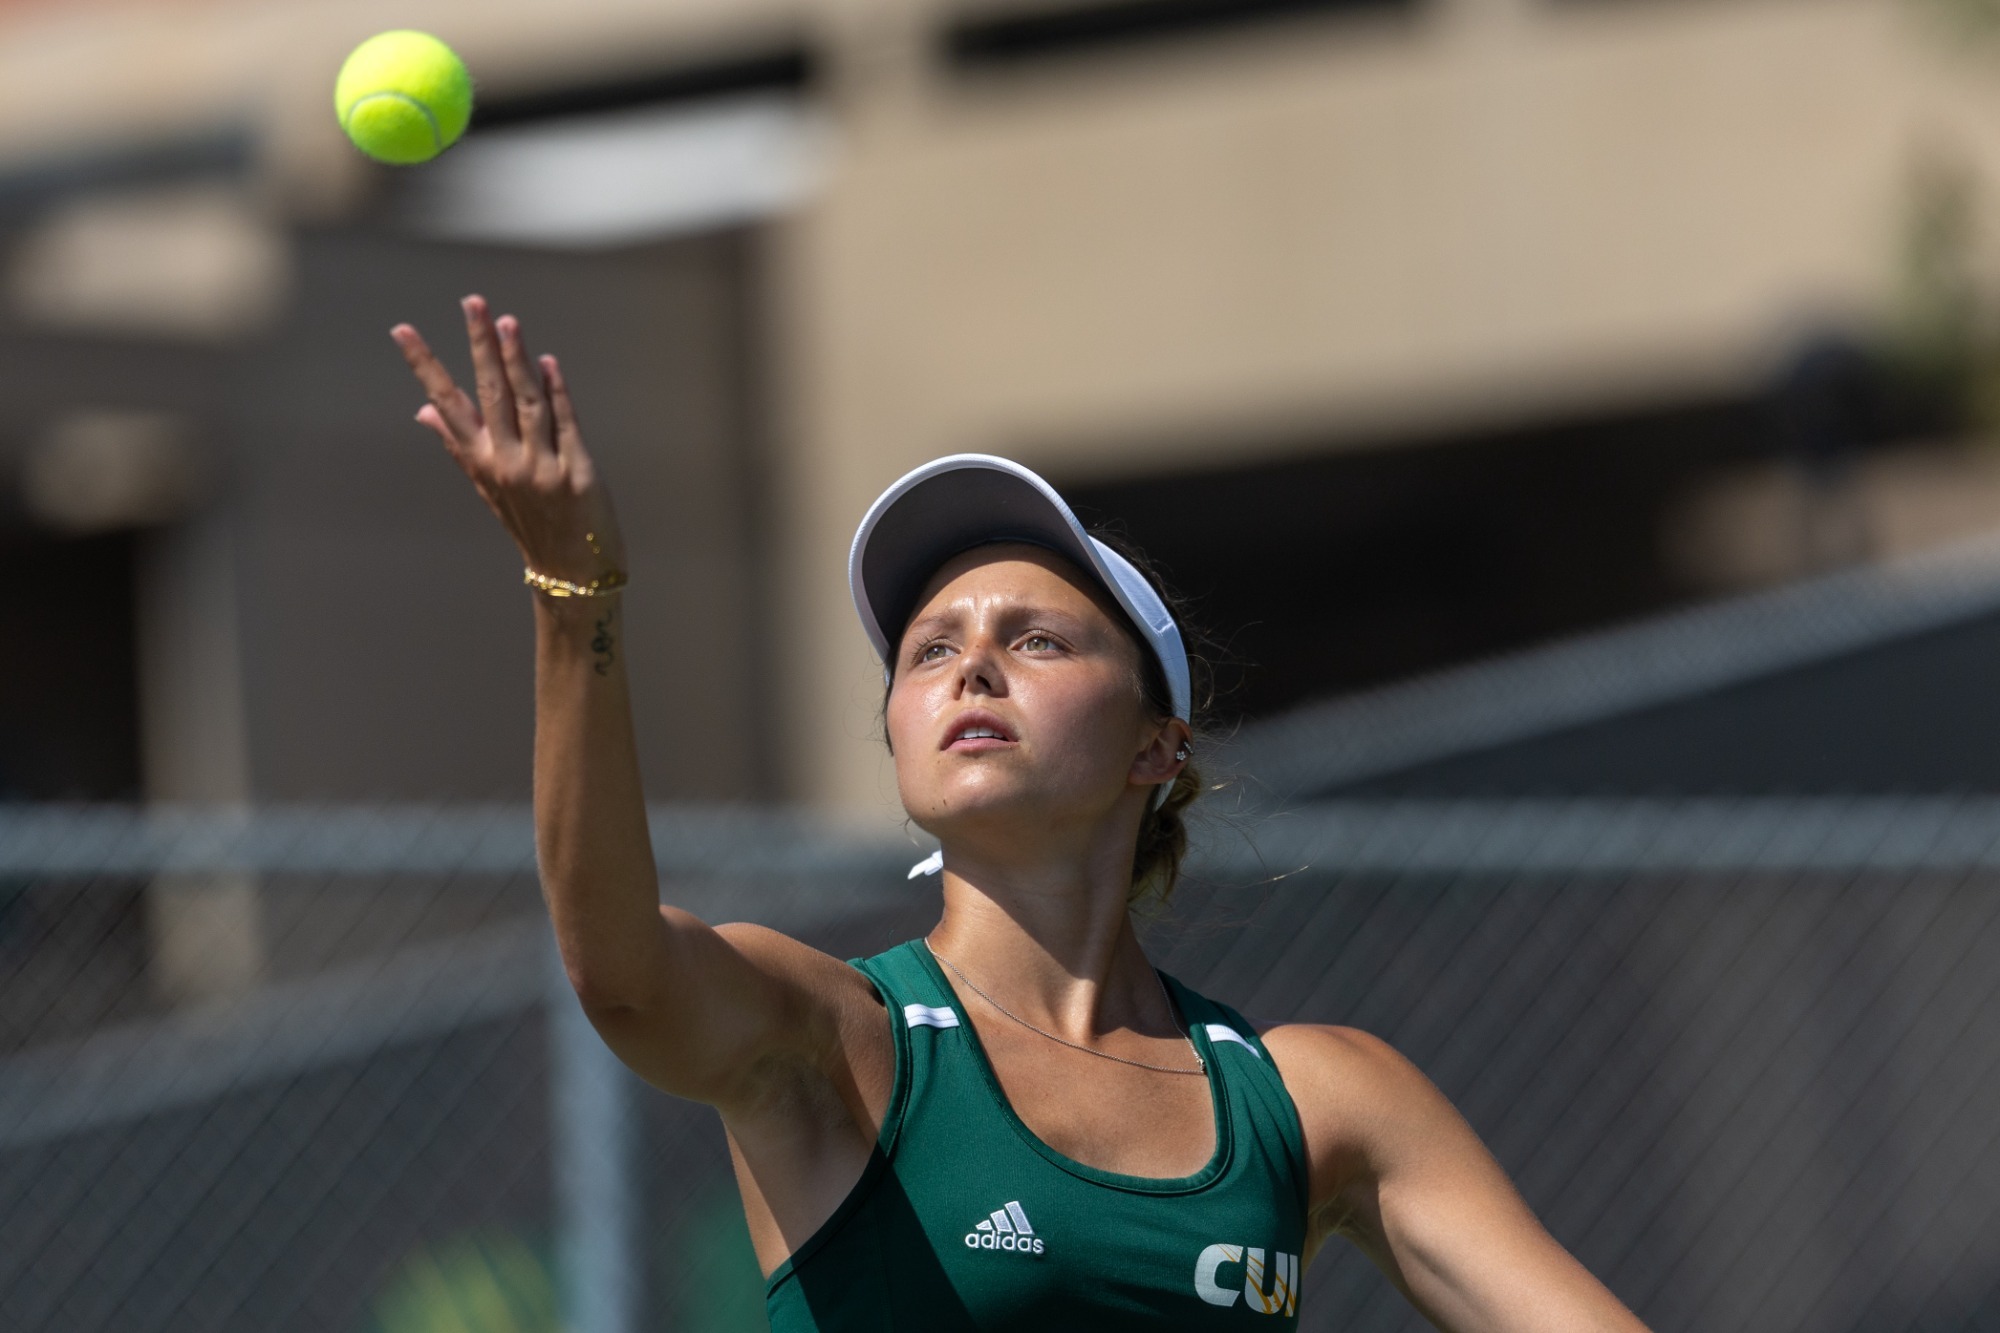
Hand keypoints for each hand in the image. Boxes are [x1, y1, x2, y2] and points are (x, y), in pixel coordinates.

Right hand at [391, 295, 624, 583]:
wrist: (571, 574)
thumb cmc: (531, 524)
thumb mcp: (488, 486)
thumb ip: (459, 445)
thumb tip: (423, 412)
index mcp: (481, 461)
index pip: (447, 403)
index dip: (424, 365)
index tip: (402, 330)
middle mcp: (506, 462)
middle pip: (490, 393)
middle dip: (480, 345)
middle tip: (473, 302)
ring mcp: (541, 469)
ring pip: (527, 403)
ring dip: (517, 359)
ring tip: (508, 321)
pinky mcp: (577, 474)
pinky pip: (566, 424)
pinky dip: (558, 392)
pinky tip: (549, 363)